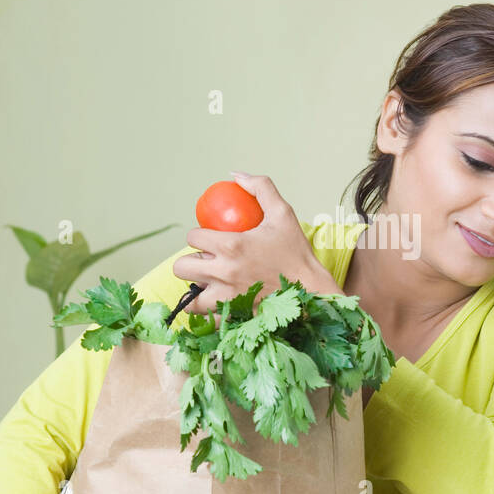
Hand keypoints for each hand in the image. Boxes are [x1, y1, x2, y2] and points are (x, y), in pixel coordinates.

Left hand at [173, 172, 338, 316]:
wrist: (312, 292)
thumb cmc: (297, 253)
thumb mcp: (283, 213)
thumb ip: (260, 188)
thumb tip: (235, 175)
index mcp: (231, 245)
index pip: (192, 238)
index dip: (197, 237)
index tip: (208, 240)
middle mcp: (223, 272)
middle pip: (181, 266)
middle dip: (190, 262)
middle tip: (206, 261)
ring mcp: (225, 298)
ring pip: (189, 295)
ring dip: (195, 288)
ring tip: (209, 283)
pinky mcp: (231, 317)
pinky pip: (204, 317)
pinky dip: (206, 310)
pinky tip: (216, 302)